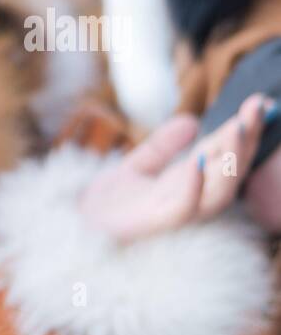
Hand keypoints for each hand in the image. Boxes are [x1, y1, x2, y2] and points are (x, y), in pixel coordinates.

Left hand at [79, 94, 275, 242]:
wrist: (75, 231)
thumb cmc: (107, 206)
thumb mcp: (136, 167)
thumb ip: (162, 147)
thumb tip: (191, 121)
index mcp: (186, 185)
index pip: (222, 155)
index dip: (242, 131)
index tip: (258, 103)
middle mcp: (189, 200)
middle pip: (229, 172)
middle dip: (246, 141)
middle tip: (257, 109)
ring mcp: (175, 214)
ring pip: (217, 192)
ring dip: (231, 161)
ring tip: (238, 129)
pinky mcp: (155, 225)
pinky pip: (183, 209)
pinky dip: (193, 188)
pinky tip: (197, 163)